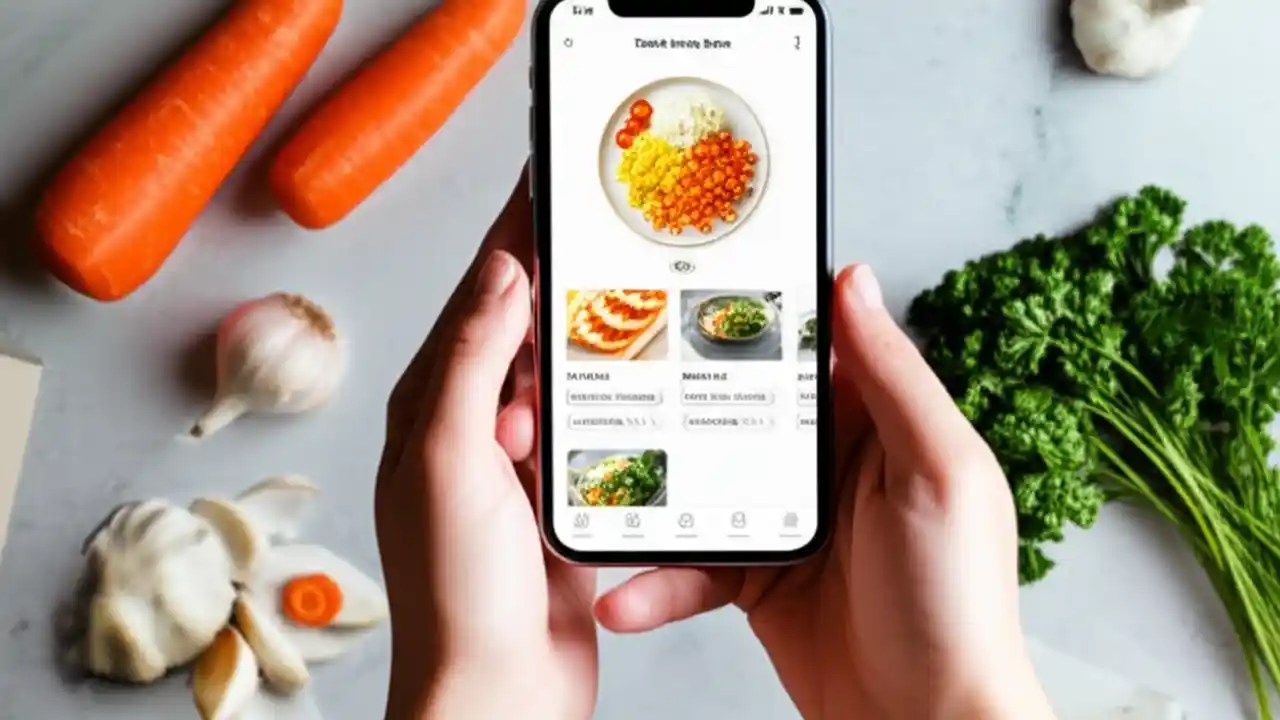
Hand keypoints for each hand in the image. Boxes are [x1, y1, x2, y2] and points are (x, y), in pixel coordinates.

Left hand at [374, 169, 596, 719]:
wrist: (499, 692)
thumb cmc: (457, 596)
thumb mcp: (454, 462)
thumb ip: (474, 365)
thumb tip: (499, 276)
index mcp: (432, 409)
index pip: (476, 299)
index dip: (512, 236)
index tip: (545, 183)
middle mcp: (469, 430)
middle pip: (519, 327)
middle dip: (556, 271)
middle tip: (600, 220)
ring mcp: (515, 465)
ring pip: (557, 374)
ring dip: (586, 330)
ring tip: (625, 278)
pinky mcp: (556, 499)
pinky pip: (585, 427)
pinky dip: (607, 395)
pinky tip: (633, 375)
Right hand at [596, 265, 1055, 719]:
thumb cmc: (956, 602)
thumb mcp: (937, 472)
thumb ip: (894, 378)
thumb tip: (855, 284)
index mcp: (880, 423)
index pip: (811, 348)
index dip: (756, 314)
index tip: (692, 284)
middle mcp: (829, 465)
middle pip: (738, 412)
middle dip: (676, 400)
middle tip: (613, 380)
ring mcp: (788, 523)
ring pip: (699, 489)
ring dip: (649, 499)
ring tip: (593, 495)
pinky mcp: (757, 580)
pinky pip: (692, 568)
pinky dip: (656, 584)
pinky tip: (624, 596)